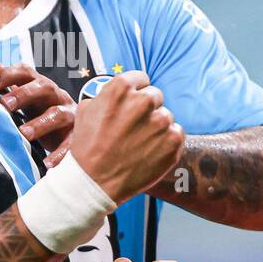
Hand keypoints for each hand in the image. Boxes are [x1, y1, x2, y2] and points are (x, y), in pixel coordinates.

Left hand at [0, 47, 75, 166]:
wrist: (72, 131)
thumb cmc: (41, 110)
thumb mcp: (23, 94)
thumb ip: (5, 76)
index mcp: (41, 85)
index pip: (26, 72)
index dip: (9, 74)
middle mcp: (56, 96)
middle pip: (43, 87)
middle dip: (24, 94)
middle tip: (5, 104)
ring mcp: (69, 114)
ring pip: (58, 114)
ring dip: (40, 123)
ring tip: (24, 134)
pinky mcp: (77, 136)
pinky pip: (70, 144)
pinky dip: (59, 154)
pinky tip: (47, 164)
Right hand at [69, 71, 183, 202]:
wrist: (95, 182)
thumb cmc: (88, 148)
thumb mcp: (86, 111)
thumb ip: (106, 95)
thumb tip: (119, 92)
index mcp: (121, 88)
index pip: (141, 79)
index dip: (135, 92)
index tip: (132, 105)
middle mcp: (143, 101)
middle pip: (155, 96)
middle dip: (146, 110)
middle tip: (133, 128)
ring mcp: (160, 121)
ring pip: (165, 116)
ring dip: (156, 127)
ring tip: (139, 144)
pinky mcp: (173, 140)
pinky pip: (176, 133)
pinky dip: (167, 142)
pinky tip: (150, 152)